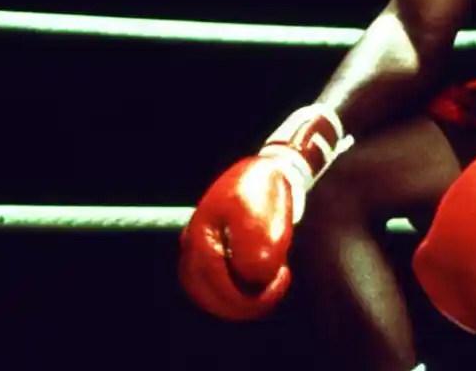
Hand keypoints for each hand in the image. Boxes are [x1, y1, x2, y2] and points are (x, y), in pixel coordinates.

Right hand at [178, 105, 350, 319]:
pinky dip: (240, 289)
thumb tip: (255, 277)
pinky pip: (218, 283)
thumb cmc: (266, 187)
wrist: (270, 171)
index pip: (211, 277)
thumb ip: (257, 244)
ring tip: (272, 281)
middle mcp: (195, 244)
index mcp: (201, 233)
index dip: (243, 290)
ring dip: (239, 298)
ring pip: (209, 291)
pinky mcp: (214, 253)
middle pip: (204, 291)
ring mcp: (203, 249)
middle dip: (239, 303)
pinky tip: (266, 278)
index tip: (280, 278)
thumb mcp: (265, 211)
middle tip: (273, 293)